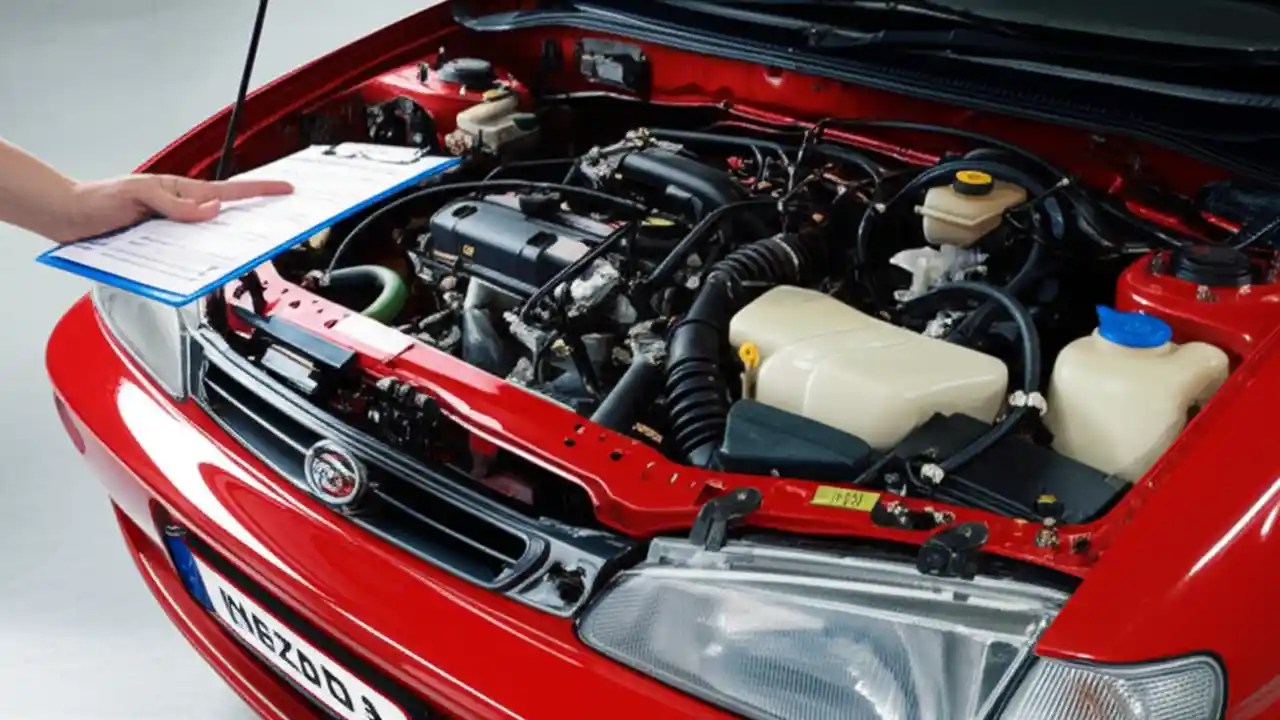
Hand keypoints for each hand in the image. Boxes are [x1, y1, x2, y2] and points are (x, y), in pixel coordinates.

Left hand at [58, 174, 293, 242]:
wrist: (68, 217)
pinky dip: (203, 259)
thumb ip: (172, 203)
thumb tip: (210, 210)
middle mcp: (182, 212)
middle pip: (227, 216)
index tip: (285, 189)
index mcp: (181, 193)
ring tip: (251, 247)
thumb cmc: (97, 199)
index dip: (259, 190)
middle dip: (255, 217)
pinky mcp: (162, 248)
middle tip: (280, 222)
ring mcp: (173, 230)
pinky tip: (210, 265)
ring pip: (211, 239)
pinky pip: (190, 255)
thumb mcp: (136, 193)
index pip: (227, 191)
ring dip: (228, 244)